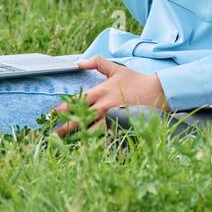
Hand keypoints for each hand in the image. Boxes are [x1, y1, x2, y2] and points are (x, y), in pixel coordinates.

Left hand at [50, 56, 168, 136]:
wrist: (157, 92)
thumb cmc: (136, 80)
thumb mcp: (116, 69)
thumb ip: (97, 63)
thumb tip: (79, 62)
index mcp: (101, 92)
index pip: (77, 102)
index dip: (64, 108)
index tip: (54, 114)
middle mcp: (104, 107)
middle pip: (80, 119)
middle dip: (66, 127)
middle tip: (54, 134)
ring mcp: (113, 119)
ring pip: (91, 131)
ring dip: (78, 137)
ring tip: (67, 143)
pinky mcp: (121, 127)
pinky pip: (106, 138)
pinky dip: (97, 143)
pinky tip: (89, 149)